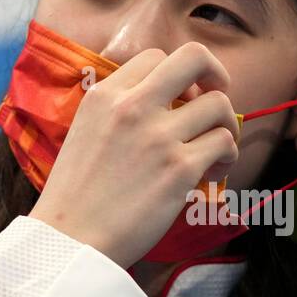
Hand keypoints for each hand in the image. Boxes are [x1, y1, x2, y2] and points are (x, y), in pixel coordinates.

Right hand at [30, 41, 240, 267]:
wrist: (70, 239)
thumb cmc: (76, 195)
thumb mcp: (85, 131)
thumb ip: (118, 110)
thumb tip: (162, 103)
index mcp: (105, 95)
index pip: (156, 56)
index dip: (177, 76)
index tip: (181, 99)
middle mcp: (133, 107)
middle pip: (194, 58)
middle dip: (215, 73)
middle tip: (215, 97)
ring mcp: (159, 136)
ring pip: (219, 104)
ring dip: (226, 125)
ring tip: (216, 147)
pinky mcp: (179, 169)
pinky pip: (223, 144)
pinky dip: (227, 157)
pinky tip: (212, 174)